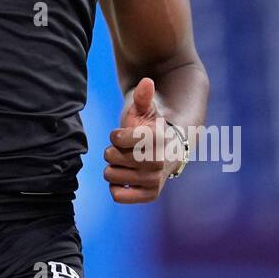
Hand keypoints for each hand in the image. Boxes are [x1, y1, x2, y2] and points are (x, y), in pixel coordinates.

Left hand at [103, 77, 180, 203]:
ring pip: (110, 175)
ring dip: (113, 168)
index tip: (124, 135)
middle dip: (112, 151)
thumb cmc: (150, 130)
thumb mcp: (146, 111)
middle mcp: (158, 161)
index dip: (116, 135)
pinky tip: (125, 178)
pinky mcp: (150, 195)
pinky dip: (115, 187)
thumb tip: (147, 81)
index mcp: (157, 138)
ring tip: (126, 163)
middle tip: (126, 151)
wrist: (168, 153)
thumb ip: (144, 97)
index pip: (117, 138)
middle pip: (110, 156)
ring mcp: (155, 180)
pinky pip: (118, 195)